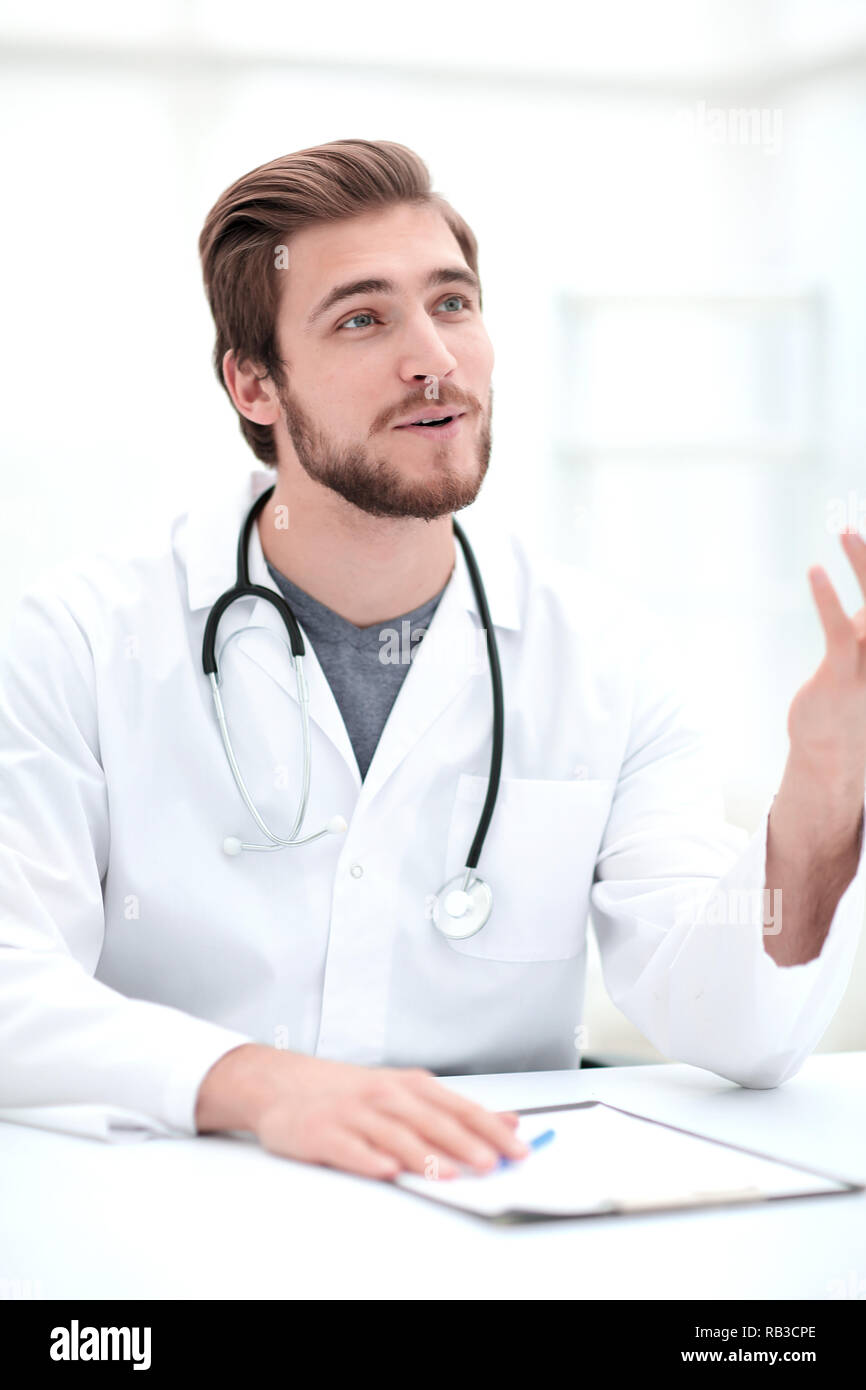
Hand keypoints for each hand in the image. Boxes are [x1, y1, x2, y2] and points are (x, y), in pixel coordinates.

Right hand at [197, 1045, 528, 1180]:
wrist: (284, 1085)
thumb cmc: (352, 1094)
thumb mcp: (407, 1093)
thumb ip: (456, 1111)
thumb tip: (509, 1122)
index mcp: (410, 1087)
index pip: (460, 1108)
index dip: (490, 1129)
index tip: (517, 1150)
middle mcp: (385, 1096)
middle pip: (431, 1121)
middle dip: (464, 1143)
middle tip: (490, 1164)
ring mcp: (353, 1114)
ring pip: (394, 1135)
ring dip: (423, 1155)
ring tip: (449, 1173)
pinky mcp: (322, 1134)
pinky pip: (349, 1149)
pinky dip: (369, 1159)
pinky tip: (387, 1171)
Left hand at [786, 529, 865, 798]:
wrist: (834, 763)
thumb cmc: (850, 711)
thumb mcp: (862, 664)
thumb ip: (864, 632)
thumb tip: (859, 612)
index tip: (863, 534)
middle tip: (854, 525)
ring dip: (863, 564)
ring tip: (847, 530)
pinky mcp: (841, 678)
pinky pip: (837, 631)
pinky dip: (827, 599)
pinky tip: (816, 571)